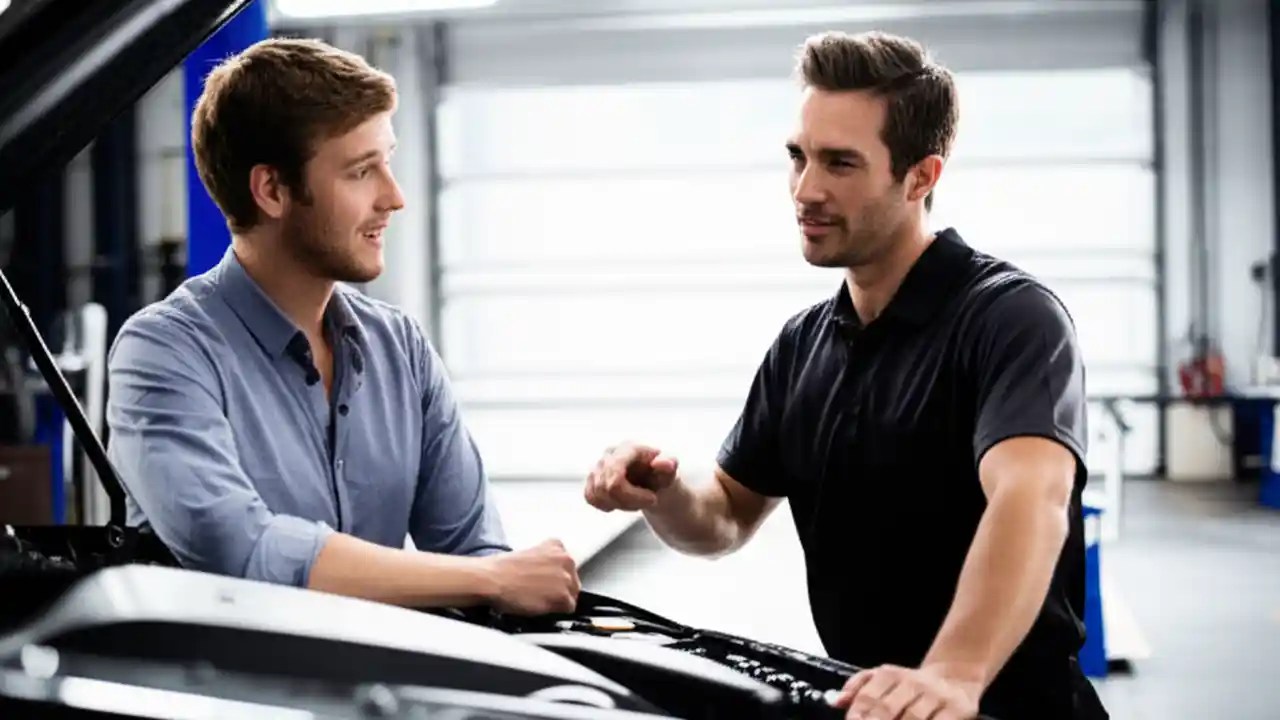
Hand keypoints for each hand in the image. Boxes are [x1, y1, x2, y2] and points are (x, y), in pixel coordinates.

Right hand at [484, 539, 579, 614]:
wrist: (492, 579)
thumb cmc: (502, 569)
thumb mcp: (529, 554)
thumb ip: (545, 562)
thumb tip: (549, 577)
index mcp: (556, 545)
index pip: (567, 565)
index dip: (557, 577)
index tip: (548, 582)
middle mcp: (565, 559)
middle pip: (573, 580)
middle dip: (561, 589)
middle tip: (542, 595)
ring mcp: (566, 577)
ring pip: (572, 594)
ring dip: (559, 600)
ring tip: (539, 601)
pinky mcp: (562, 595)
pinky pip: (568, 608)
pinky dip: (556, 611)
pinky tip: (540, 607)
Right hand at [584, 441, 679, 511]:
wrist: (654, 482)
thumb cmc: (662, 474)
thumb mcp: (671, 470)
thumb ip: (669, 464)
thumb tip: (662, 463)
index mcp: (628, 448)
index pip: (615, 477)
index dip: (631, 495)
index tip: (652, 499)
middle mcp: (609, 454)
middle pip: (606, 488)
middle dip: (628, 502)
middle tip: (647, 501)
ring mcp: (597, 466)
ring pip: (597, 494)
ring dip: (619, 505)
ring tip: (635, 501)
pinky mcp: (591, 478)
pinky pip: (590, 497)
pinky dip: (606, 505)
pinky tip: (621, 501)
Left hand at [830, 664, 981, 719]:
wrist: (957, 675)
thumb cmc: (913, 685)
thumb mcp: (884, 678)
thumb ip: (858, 687)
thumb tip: (836, 701)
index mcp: (891, 674)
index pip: (868, 697)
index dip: (857, 715)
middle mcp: (913, 682)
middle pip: (888, 709)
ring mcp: (936, 696)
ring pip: (913, 717)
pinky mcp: (957, 709)